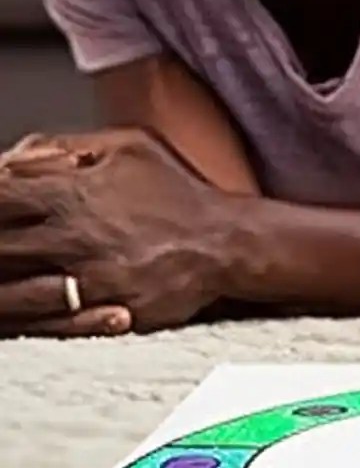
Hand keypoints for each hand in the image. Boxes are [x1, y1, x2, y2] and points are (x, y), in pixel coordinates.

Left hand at [0, 128, 234, 336]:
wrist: (229, 243)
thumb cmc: (180, 193)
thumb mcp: (129, 146)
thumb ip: (64, 146)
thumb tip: (10, 158)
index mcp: (72, 193)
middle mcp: (73, 236)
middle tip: (6, 244)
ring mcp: (87, 278)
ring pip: (9, 292)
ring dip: (2, 285)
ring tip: (7, 278)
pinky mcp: (103, 311)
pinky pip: (44, 322)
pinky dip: (25, 317)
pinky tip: (21, 310)